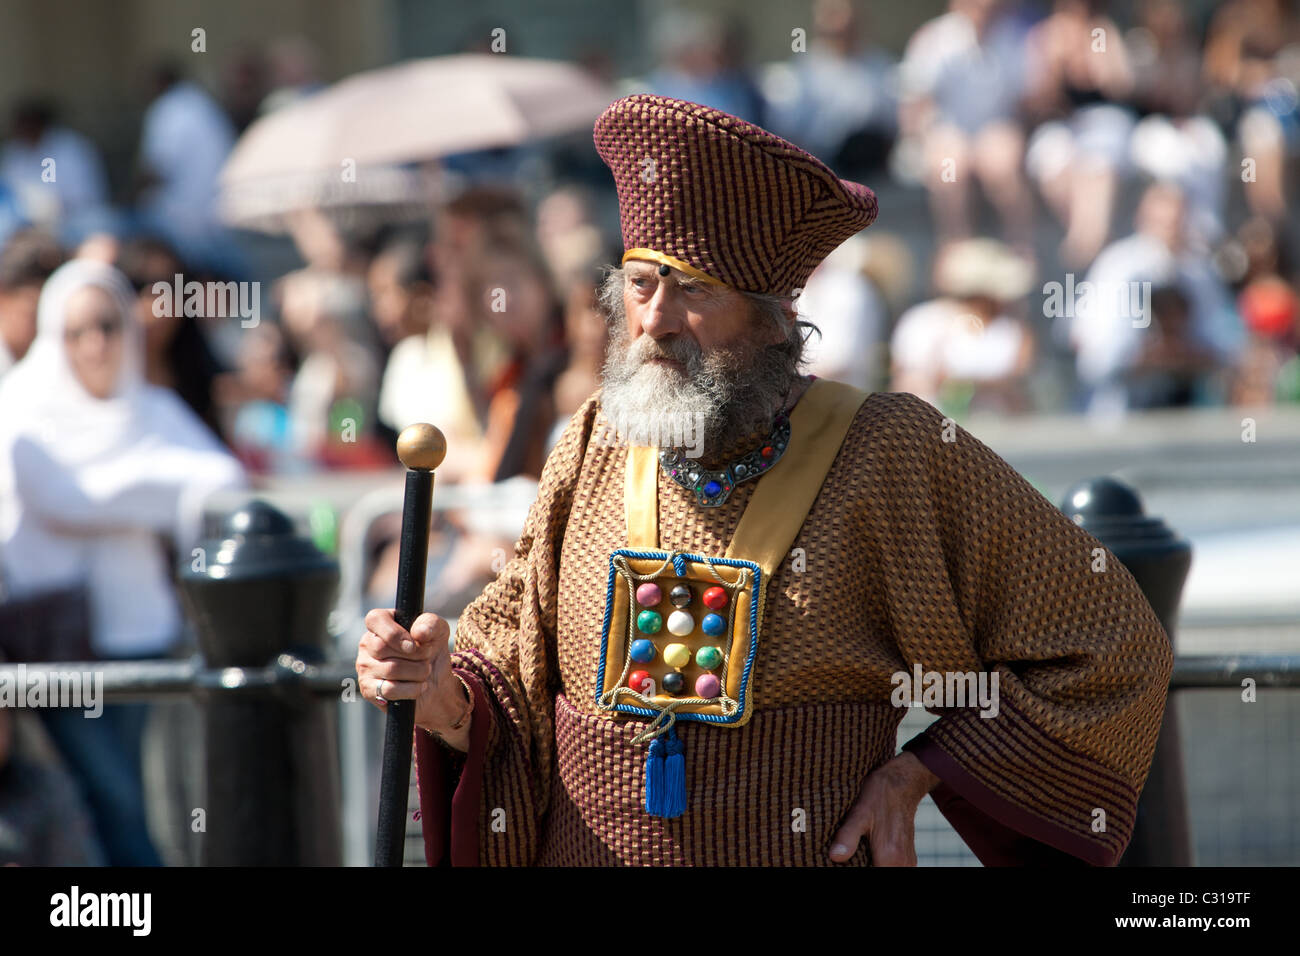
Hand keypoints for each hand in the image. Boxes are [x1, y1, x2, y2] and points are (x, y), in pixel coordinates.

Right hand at [356, 608, 471, 749]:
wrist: (437, 686)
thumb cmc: (433, 653)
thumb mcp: (440, 632)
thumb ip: (431, 624)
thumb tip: (417, 632)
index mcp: (379, 625)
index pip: (374, 619)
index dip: (395, 632)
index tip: (416, 643)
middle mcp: (366, 645)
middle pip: (383, 647)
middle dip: (413, 656)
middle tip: (425, 660)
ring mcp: (364, 669)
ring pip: (388, 670)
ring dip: (416, 674)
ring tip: (424, 675)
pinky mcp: (368, 692)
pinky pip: (388, 691)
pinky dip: (410, 690)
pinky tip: (418, 689)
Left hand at [829, 752, 940, 864]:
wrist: (902, 782)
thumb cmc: (879, 794)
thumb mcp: (859, 812)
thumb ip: (848, 837)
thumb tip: (835, 856)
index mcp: (889, 856)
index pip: (870, 874)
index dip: (855, 868)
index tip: (844, 861)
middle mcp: (902, 863)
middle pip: (878, 873)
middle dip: (862, 866)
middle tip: (848, 855)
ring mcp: (908, 861)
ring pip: (885, 871)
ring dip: (871, 865)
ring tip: (858, 854)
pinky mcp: (908, 857)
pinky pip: (893, 869)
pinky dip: (880, 864)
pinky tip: (868, 854)